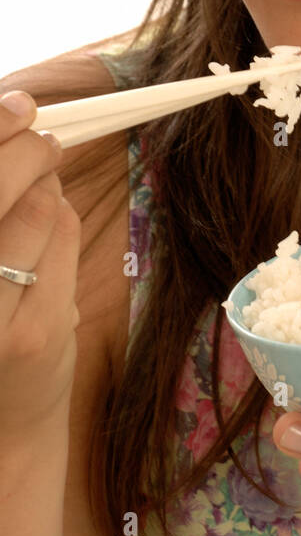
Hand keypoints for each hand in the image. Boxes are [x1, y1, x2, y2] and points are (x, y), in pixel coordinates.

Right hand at [0, 91, 80, 432]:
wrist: (0, 430)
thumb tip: (14, 125)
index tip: (16, 105)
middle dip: (24, 147)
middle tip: (39, 132)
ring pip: (36, 208)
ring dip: (46, 187)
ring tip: (38, 182)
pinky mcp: (32, 329)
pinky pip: (60, 240)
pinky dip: (60, 220)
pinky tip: (45, 228)